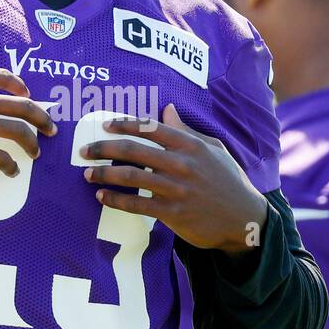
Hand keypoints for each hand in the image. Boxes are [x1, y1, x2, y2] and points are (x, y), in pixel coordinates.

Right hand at [0, 52, 56, 183]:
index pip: (4, 78)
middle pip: (22, 106)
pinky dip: (11, 166)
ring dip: (32, 143)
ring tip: (35, 153)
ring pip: (18, 131)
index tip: (29, 96)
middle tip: (50, 129)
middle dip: (42, 118)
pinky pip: (0, 157)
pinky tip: (13, 172)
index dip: (21, 87)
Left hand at [80, 104, 268, 253]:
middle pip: (133, 150)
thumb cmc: (228, 180)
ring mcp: (176, 189)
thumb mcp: (214, 149)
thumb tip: (167, 109)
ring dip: (104, 174)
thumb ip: (187, 131)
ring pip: (130, 177)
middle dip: (103, 148)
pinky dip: (115, 200)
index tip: (105, 125)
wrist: (244, 218)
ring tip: (87, 174)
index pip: (150, 128)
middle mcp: (181, 163)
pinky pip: (136, 204)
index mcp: (190, 145)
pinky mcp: (172, 212)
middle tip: (84, 150)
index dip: (124, 124)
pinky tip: (102, 196)